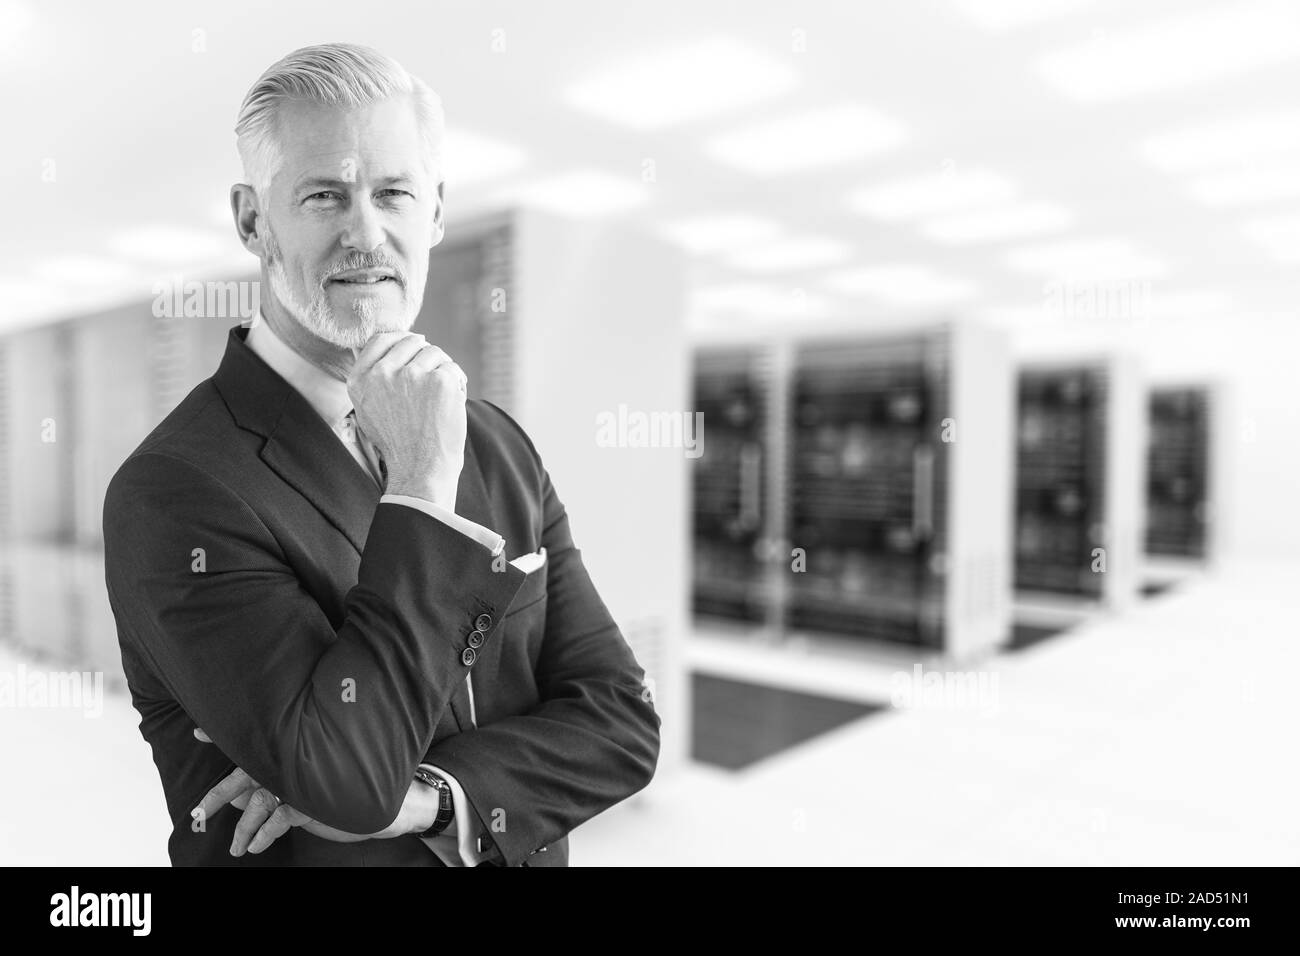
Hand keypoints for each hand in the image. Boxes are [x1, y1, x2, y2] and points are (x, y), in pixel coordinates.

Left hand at [190, 728, 438, 854]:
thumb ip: (276, 778)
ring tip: (237, 849)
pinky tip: (258, 845)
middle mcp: (290, 763)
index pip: (250, 746)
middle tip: (197, 814)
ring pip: (260, 801)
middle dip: (218, 794)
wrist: (381, 800)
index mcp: (287, 753)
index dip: (223, 737)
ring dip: (245, 828)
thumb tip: (239, 792)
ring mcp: (300, 780)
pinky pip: (282, 815)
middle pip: (244, 774)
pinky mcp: (312, 798)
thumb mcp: (305, 782)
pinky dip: (267, 831)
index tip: (197, 733)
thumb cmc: (342, 786)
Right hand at [346, 331, 467, 508]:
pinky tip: (452, 403)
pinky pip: (452, 369)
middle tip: (433, 381)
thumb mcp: (368, 411)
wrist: (420, 470)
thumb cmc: (399, 445)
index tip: (414, 347)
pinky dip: (457, 384)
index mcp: (360, 380)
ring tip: (441, 397)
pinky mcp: (438, 380)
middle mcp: (382, 374)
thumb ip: (372, 379)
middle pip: (412, 343)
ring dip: (443, 370)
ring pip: (435, 353)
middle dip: (426, 356)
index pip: (381, 340)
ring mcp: (411, 375)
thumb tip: (387, 346)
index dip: (401, 340)